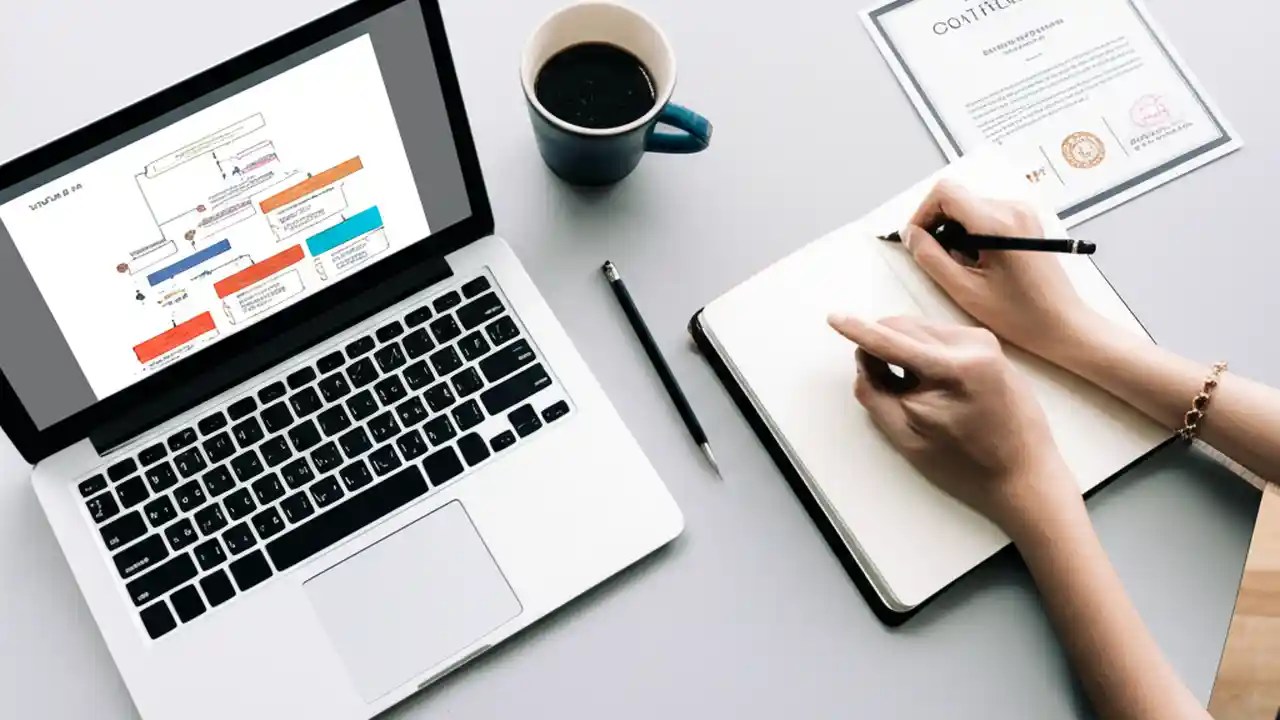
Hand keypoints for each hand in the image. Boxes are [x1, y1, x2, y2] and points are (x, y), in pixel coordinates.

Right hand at [828, 314, 1080, 533]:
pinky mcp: (988, 346)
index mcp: (953, 368)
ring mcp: (983, 342)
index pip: (891, 341)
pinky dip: (923, 353)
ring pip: (919, 329)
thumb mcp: (908, 437)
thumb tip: (864, 362)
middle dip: (881, 349)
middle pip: (903, 327)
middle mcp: (972, 344)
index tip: (835, 319)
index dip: (858, 331)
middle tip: (885, 388)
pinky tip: (933, 386)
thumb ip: (876, 394)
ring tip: (915, 393)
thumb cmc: (969, 464)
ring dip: (903, 351)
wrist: (1025, 474)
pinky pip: (939, 337)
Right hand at [901, 181, 1098, 362]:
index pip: (945, 192)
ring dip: (953, 230)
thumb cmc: (1018, 314)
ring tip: (958, 264)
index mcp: (997, 222)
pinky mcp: (1025, 220)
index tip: (917, 240)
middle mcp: (1012, 208)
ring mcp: (1021, 212)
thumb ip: (931, 258)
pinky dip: (970, 231)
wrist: (1062, 323)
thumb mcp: (965, 290)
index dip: (922, 213)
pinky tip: (975, 260)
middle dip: (937, 224)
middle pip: (956, 198)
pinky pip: (985, 214)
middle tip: (933, 258)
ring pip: (969, 206)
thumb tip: (910, 235)